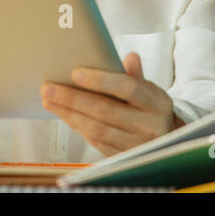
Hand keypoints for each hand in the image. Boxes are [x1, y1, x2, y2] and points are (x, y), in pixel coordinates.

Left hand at [41, 53, 179, 155]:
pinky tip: (64, 115)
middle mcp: (150, 127)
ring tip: (50, 100)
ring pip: (97, 129)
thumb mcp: (150, 90)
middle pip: (106, 111)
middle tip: (49, 88)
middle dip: (73, 98)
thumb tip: (130, 57)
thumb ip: (136, 75)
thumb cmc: (150, 110)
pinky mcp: (122, 158)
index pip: (128, 88)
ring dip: (69, 114)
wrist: (165, 142)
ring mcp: (136, 146)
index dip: (101, 80)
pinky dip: (77, 126)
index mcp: (158, 104)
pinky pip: (95, 142)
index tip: (75, 72)